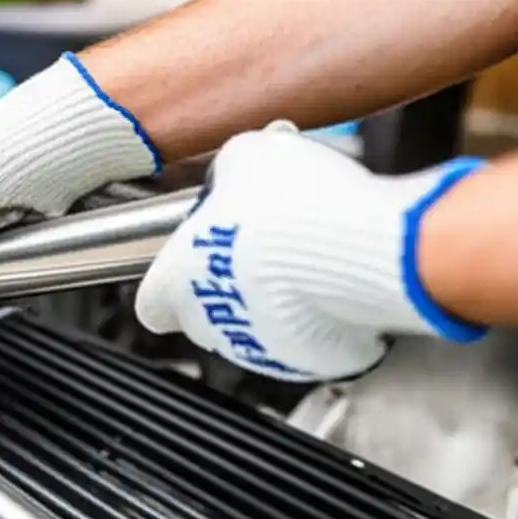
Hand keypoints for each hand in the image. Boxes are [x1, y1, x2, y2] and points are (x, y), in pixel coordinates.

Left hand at [134, 124, 486, 382]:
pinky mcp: (311, 362)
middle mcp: (211, 325)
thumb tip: (236, 170)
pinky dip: (317, 315)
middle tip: (261, 244)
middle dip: (230, 281)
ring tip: (304, 255)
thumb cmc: (297, 208)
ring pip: (255, 327)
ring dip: (273, 299)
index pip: (149, 301)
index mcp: (178, 281)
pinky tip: (334, 278)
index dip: (169, 277)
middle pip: (204, 313)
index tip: (191, 258)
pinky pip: (307, 339)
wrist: (367, 245)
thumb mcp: (246, 156)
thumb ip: (228, 171)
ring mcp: (260, 350)